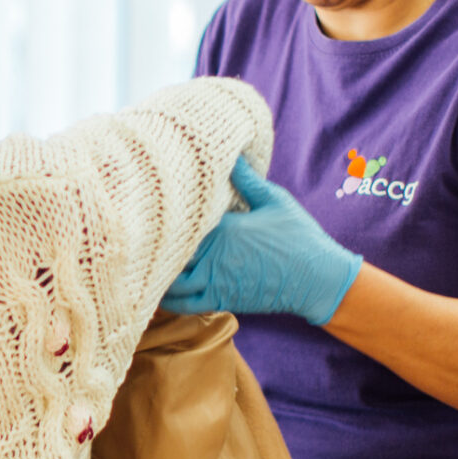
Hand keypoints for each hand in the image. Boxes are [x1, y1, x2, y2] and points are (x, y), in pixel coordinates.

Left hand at [162, 157, 363, 327]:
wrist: (317, 278)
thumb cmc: (299, 235)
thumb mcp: (274, 200)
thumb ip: (247, 179)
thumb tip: (231, 154)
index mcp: (224, 228)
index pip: (181, 220)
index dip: (164, 215)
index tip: (152, 206)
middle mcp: (214, 256)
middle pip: (168, 252)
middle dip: (154, 244)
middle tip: (140, 233)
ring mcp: (215, 281)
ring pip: (170, 281)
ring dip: (158, 272)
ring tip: (150, 261)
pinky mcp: (221, 300)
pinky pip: (184, 305)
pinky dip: (169, 298)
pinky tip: (162, 287)